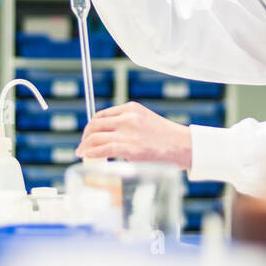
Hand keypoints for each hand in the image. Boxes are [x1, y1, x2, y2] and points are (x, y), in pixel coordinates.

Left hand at [75, 101, 192, 168]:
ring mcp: (127, 131)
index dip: (91, 126)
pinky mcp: (128, 147)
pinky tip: (87, 156)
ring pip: (95, 136)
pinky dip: (90, 152)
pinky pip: (101, 149)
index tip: (89, 135)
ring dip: (85, 146)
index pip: (102, 115)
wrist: (183, 146)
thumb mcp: (145, 121)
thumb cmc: (166, 138)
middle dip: (86, 135)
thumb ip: (128, 124)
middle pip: (95, 124)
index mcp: (131, 108)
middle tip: (83, 145)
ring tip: (82, 153)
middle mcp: (127, 117)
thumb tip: (108, 137)